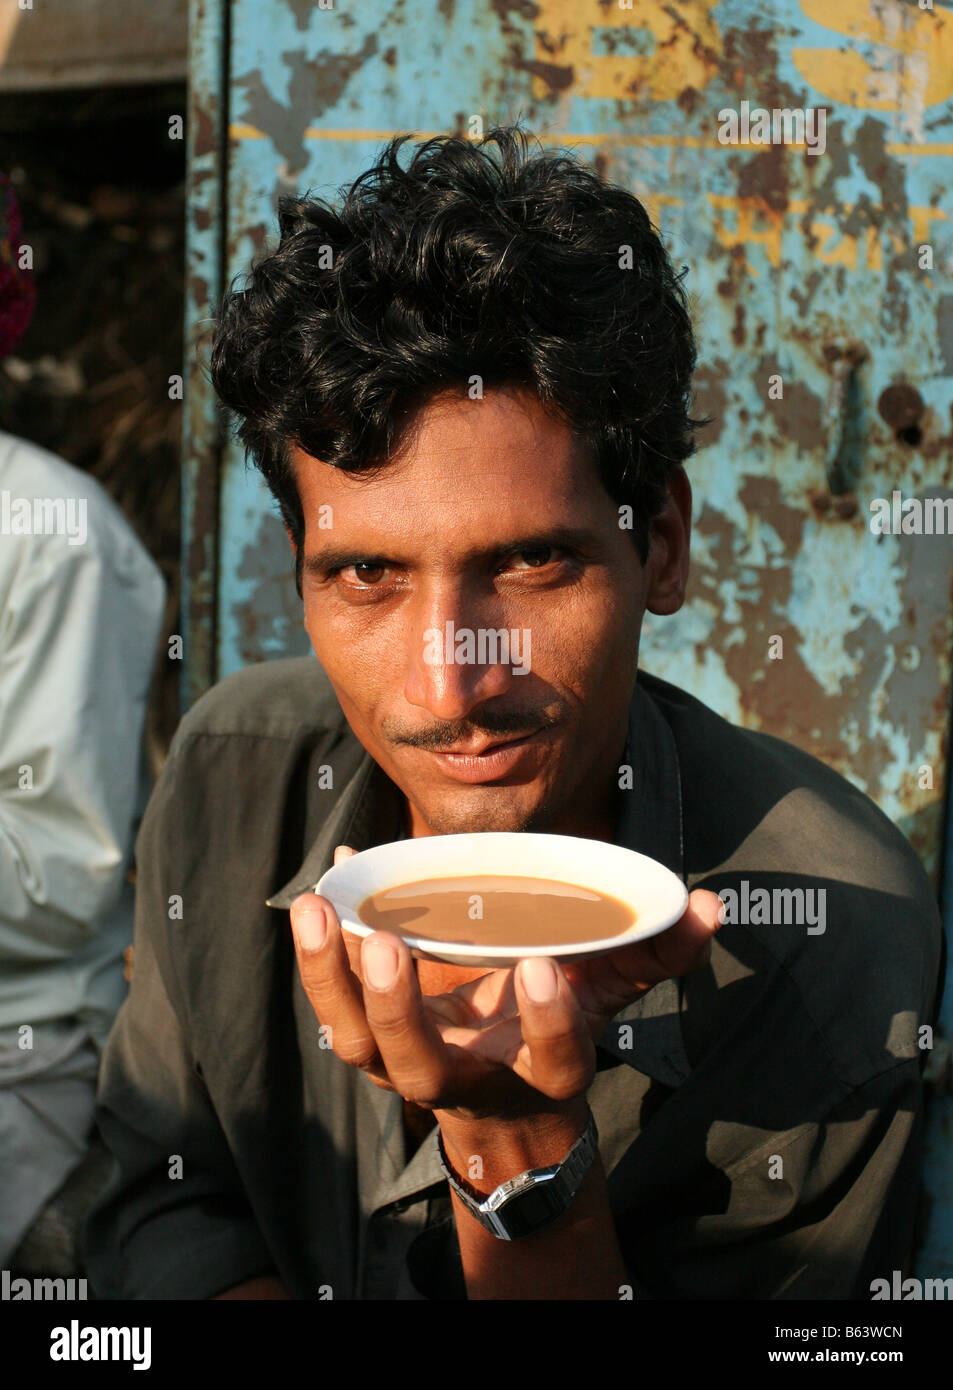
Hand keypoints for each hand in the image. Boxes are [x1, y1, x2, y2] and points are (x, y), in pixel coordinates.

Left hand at [289, 845, 721, 1123]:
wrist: (501, 1101)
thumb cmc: (553, 1029)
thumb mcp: (608, 995)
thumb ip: (653, 952)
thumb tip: (708, 905)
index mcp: (541, 1071)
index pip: (553, 1056)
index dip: (549, 1021)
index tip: (543, 968)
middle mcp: (468, 1080)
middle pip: (421, 1065)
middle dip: (400, 1009)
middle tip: (389, 944)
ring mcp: (409, 1069)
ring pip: (357, 1042)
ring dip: (332, 979)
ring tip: (317, 908)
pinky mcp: (371, 1047)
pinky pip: (335, 1008)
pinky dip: (321, 959)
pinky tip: (320, 897)